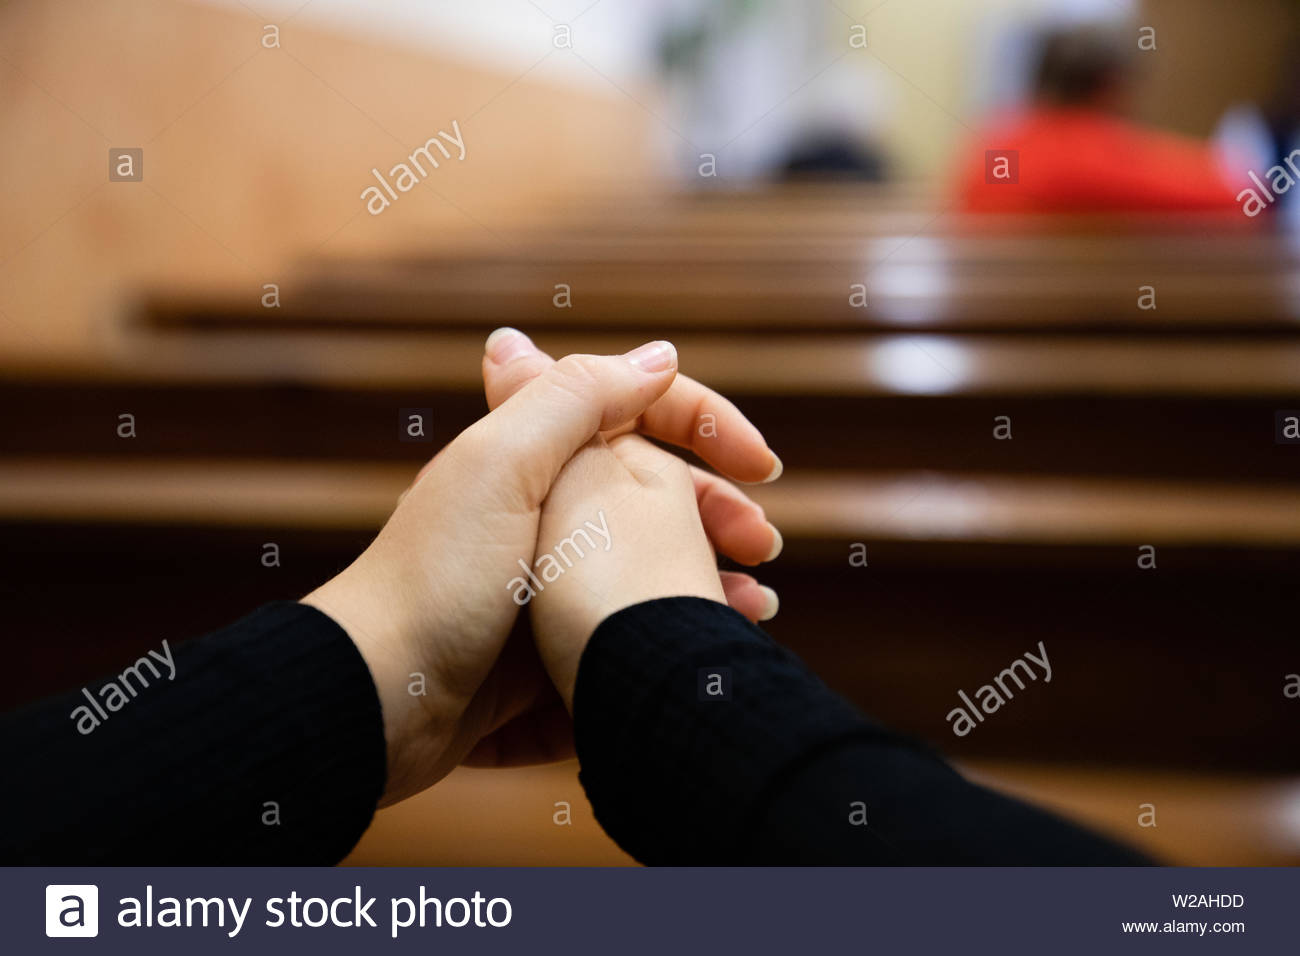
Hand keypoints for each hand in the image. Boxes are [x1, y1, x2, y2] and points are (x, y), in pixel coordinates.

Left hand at [302, 331, 779, 804]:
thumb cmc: (435, 582)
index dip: (704, 425)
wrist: (377, 704)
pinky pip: (624, 640)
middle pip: (651, 494)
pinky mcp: (546, 656)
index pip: (636, 413)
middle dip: (714, 512)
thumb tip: (659, 355)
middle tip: (759, 546)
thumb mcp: (502, 467)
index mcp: (530, 459)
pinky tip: (700, 659)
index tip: (762, 466)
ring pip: (647, 571)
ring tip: (749, 612)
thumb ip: (576, 399)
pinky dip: (664, 643)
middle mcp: (540, 516)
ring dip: (701, 582)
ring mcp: (545, 589)